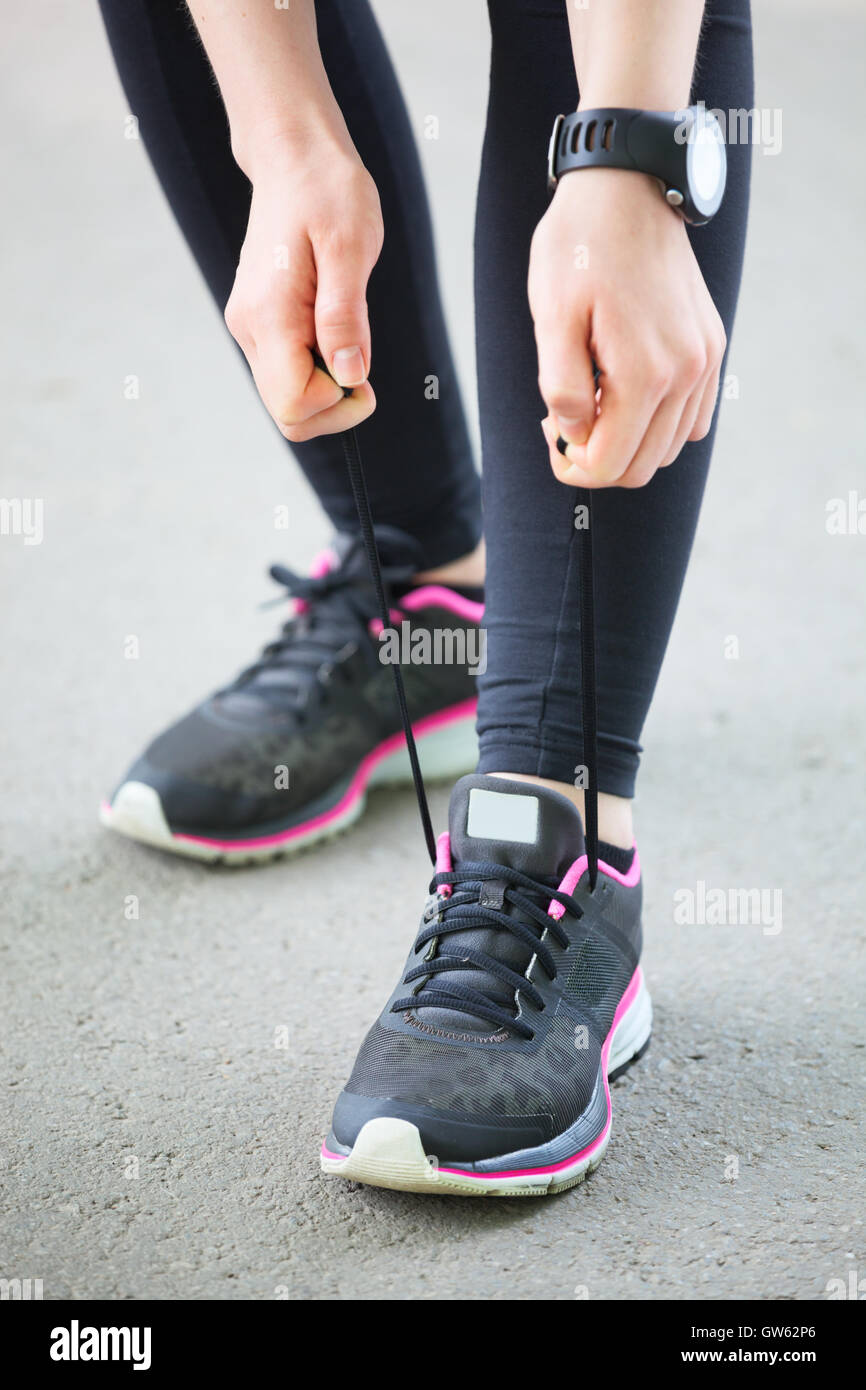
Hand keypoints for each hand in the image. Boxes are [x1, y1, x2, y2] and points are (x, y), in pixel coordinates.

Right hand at [224, 138, 382, 440]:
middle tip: (363, 370)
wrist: (294, 157)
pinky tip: (334, 331)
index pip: (294, 403)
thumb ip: (346, 316)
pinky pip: (287, 371)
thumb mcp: (349, 246)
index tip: (365, 375)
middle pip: (287, 413)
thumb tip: (350, 375)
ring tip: (350, 338)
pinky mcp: (260, 324)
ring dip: (326, 388)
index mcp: (269, 315)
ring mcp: (251, 328)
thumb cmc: (327, 191)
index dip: (336, 405)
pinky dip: (317, 370)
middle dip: (333, 407)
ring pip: (286, 397)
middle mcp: (249, 329)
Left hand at [528, 167, 725, 487]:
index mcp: (646, 373)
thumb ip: (560, 387)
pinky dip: (657, 423)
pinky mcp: (711, 346)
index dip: (571, 464)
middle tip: (563, 419)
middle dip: (596, 459)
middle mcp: (688, 373)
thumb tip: (575, 435)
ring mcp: (706, 360)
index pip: (610, 465)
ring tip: (591, 399)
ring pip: (668, 447)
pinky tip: (624, 392)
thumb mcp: (551, 316)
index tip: (548, 430)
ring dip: (626, 441)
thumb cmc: (580, 245)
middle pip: (642, 466)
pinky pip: (691, 417)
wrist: (628, 184)